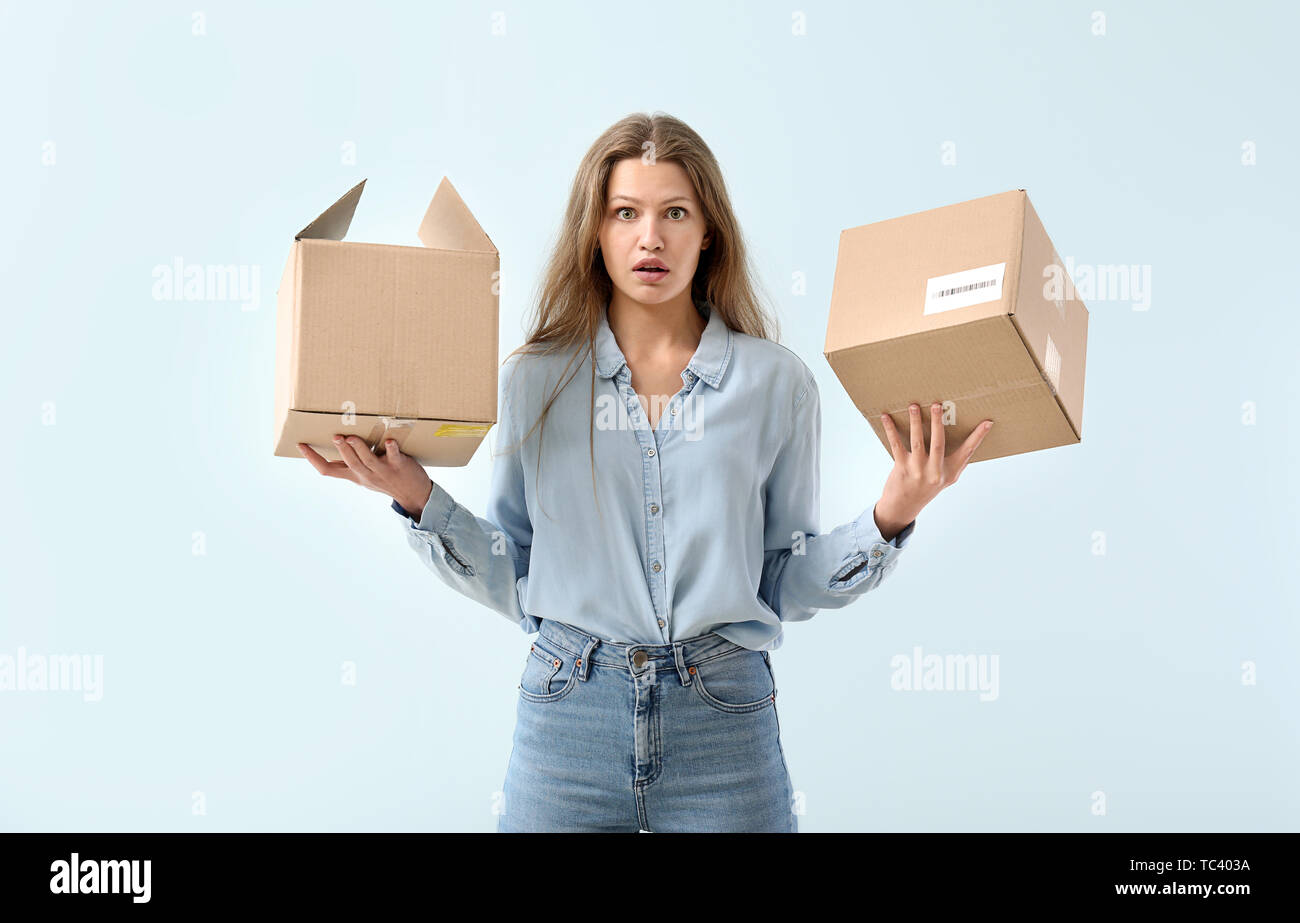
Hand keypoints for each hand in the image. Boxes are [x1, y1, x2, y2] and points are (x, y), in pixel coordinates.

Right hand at [298, 436, 433, 517]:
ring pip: (367, 461)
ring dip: (359, 449)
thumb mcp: (364, 477)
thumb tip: (331, 451)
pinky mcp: (399, 465)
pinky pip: (394, 456)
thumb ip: (349, 465)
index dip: (312, 458)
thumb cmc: (386, 480)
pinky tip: (389, 441)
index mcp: (354, 476)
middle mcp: (366, 475)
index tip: (300, 444)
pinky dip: (392, 449)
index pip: (327, 470)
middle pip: (350, 464)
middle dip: (341, 450)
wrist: (414, 494)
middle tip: (335, 436)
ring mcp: (383, 471)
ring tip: (351, 437)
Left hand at [874, 402, 992, 535]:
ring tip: (914, 406)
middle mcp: (935, 471)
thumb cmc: (926, 488)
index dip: (978, 437)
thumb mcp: (945, 479)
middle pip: (939, 442)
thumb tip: (969, 440)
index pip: (967, 451)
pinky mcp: (902, 467)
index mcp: (949, 472)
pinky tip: (886, 417)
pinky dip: (891, 430)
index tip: (988, 422)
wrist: (903, 507)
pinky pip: (896, 444)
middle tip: (937, 405)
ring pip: (918, 441)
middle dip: (938, 422)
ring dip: (915, 421)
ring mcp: (918, 470)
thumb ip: (954, 462)